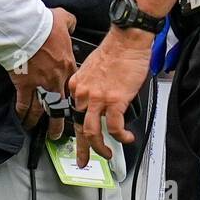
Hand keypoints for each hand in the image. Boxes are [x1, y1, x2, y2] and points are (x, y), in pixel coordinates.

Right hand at [8, 7, 75, 131]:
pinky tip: (20, 119)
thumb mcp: (64, 18)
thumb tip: (71, 24)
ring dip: (40, 121)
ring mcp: (39, 83)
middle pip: (61, 105)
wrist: (25, 28)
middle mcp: (55, 78)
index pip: (74, 87)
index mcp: (67, 65)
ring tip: (38, 131)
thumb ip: (70, 23)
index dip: (74, 98)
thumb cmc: (43, 23)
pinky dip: (21, 113)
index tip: (73, 106)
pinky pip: (23, 103)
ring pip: (42, 109)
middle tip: (59, 131)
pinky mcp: (23, 84)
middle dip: (60, 120)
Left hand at [69, 27, 153, 166]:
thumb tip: (100, 102)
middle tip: (82, 159)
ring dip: (99, 148)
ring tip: (106, 154)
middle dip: (81, 147)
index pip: (72, 112)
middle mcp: (84, 93)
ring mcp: (98, 98)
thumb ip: (92, 86)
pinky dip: (121, 137)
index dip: (74, 129)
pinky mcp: (115, 100)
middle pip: (79, 126)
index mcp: (77, 85)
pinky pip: (115, 127)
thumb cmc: (115, 51)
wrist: (127, 40)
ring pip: (92, 132)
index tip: (77, 138)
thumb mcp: (93, 68)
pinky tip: (127, 138)